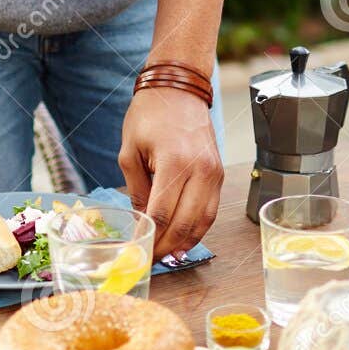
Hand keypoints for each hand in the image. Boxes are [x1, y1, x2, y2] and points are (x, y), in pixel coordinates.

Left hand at [119, 87, 223, 258]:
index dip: (149, 237)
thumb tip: (140, 222)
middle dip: (166, 246)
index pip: (162, 213)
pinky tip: (185, 240)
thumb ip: (135, 190)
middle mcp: (200, 170)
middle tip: (149, 259)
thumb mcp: (130, 151)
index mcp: (175, 162)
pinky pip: (210, 209)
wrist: (179, 89)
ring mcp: (214, 172)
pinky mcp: (219, 173)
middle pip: (185, 223)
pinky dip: (199, 228)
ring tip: (167, 257)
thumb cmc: (150, 114)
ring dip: (185, 242)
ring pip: (203, 221)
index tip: (137, 250)